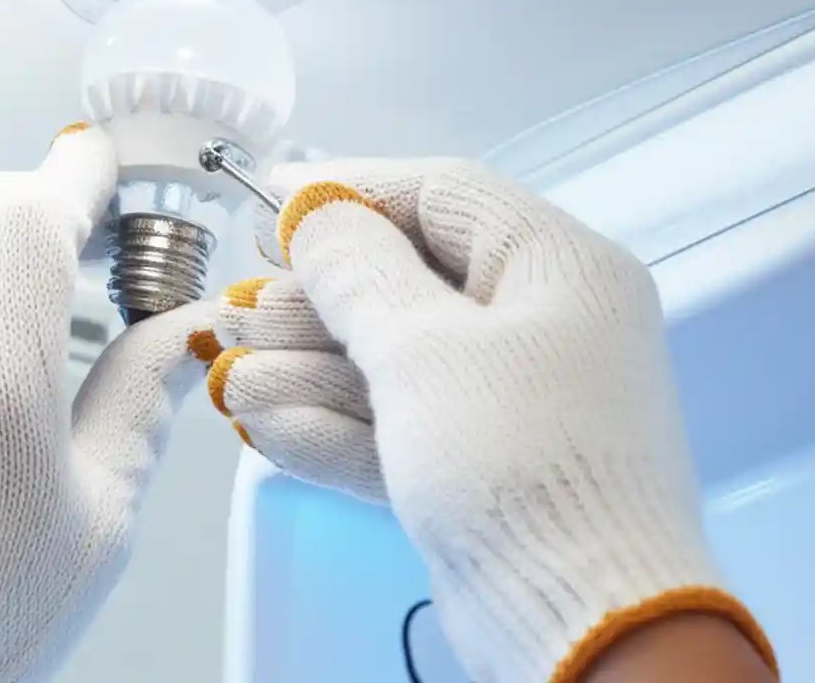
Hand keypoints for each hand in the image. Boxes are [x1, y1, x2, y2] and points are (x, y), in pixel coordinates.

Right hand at [208, 159, 775, 681]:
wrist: (582, 621)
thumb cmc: (520, 463)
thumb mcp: (425, 350)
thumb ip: (360, 274)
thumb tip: (320, 217)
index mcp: (562, 269)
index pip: (447, 196)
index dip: (353, 194)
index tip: (275, 210)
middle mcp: (548, 326)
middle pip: (415, 283)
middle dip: (318, 301)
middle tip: (241, 310)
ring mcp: (519, 402)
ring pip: (402, 363)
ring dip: (313, 371)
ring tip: (232, 373)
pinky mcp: (490, 467)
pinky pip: (408, 427)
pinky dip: (340, 428)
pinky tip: (267, 426)